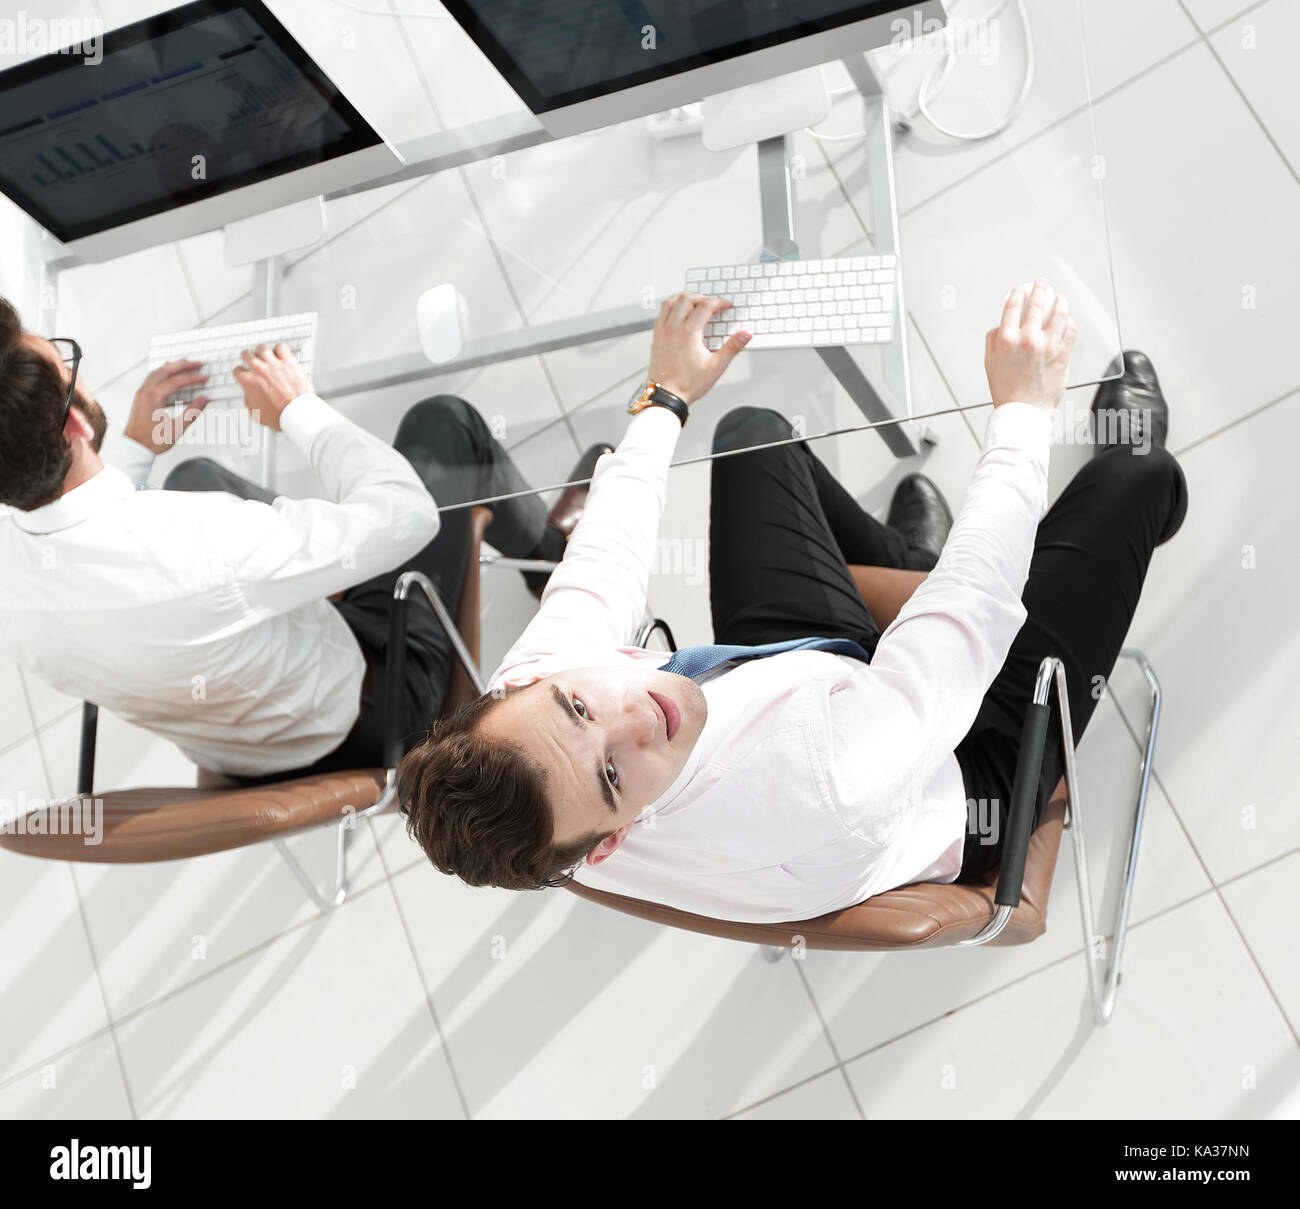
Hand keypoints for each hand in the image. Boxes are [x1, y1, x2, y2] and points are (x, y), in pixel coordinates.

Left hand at [122, 359, 209, 453]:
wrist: (134, 447)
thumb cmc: (152, 441)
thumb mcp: (177, 429)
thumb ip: (192, 412)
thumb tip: (203, 399)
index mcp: (152, 397)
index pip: (176, 381)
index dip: (193, 378)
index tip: (204, 377)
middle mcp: (145, 391)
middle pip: (165, 370)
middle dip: (183, 365)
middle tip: (197, 363)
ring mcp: (141, 393)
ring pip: (157, 372)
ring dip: (172, 366)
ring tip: (185, 364)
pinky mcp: (141, 396)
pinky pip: (152, 377)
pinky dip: (163, 372)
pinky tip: (170, 374)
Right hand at [233, 343, 312, 430]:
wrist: (297, 414)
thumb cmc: (279, 415)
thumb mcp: (255, 412)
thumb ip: (248, 399)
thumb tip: (248, 394)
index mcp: (248, 381)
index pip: (237, 370)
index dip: (241, 372)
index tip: (245, 373)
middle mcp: (259, 370)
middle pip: (246, 354)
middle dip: (248, 358)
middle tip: (252, 362)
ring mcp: (273, 364)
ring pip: (262, 348)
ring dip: (263, 353)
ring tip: (267, 357)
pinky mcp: (288, 362)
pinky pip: (280, 347)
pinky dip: (280, 350)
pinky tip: (281, 356)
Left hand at [646, 293, 749, 406]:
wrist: (666, 396)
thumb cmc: (687, 385)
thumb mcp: (715, 367)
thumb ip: (732, 348)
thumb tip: (745, 335)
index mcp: (689, 334)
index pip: (705, 307)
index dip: (719, 303)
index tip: (725, 306)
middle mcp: (673, 330)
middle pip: (686, 299)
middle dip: (701, 296)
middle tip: (711, 303)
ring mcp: (662, 333)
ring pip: (670, 302)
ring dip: (683, 298)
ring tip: (694, 302)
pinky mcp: (655, 338)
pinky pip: (661, 314)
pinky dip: (670, 308)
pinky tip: (677, 314)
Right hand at [984, 278, 1075, 411]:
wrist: (1023, 410)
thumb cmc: (1006, 389)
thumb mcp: (990, 362)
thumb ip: (994, 339)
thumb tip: (1002, 325)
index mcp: (1007, 339)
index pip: (1014, 305)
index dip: (1019, 292)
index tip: (1022, 289)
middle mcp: (1027, 340)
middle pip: (1037, 304)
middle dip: (1040, 288)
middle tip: (1042, 284)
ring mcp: (1047, 346)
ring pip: (1059, 313)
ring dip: (1060, 301)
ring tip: (1060, 298)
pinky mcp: (1062, 354)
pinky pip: (1069, 331)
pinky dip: (1069, 322)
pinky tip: (1067, 320)